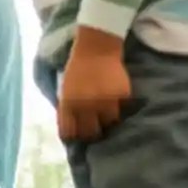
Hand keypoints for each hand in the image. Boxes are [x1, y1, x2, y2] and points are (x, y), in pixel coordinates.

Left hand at [58, 27, 130, 141]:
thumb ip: (67, 108)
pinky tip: (114, 106)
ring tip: (105, 120)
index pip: (69, 132)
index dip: (73, 137)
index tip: (77, 138)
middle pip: (91, 133)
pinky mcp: (122, 96)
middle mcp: (87, 105)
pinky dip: (117, 110)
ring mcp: (106, 101)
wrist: (96, 48)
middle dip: (91, 135)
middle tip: (94, 133)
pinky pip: (121, 111)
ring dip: (106, 123)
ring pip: (109, 124)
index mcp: (68, 103)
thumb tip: (71, 130)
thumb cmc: (77, 68)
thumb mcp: (65, 88)